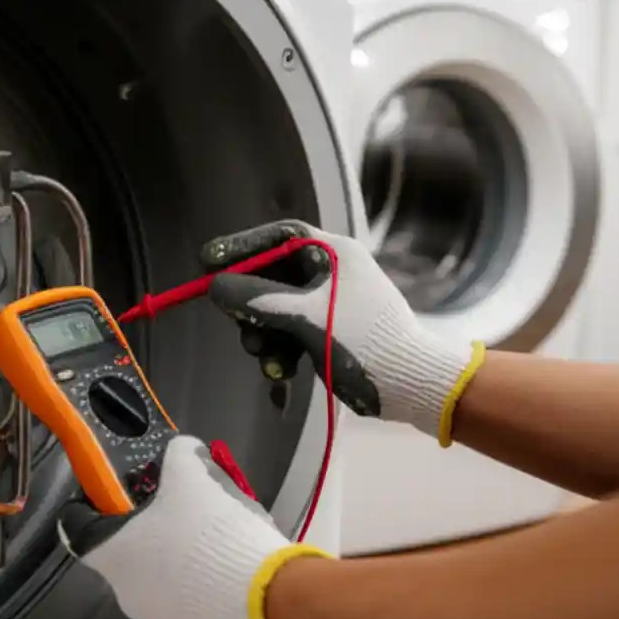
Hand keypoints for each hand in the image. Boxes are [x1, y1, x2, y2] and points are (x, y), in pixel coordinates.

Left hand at [57, 435, 331, 618]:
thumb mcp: (192, 476)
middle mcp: (124, 591)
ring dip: (179, 547)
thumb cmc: (209, 532)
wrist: (263, 598)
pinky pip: (187, 591)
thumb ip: (178, 455)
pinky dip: (201, 572)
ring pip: (159, 570)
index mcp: (111, 554)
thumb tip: (181, 450)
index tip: (118, 485)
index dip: (94, 498)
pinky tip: (229, 556)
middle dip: (151, 520)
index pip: (77, 523)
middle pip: (126, 545)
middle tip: (180, 500)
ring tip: (215, 527)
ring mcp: (156, 615)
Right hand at [199, 220, 483, 444]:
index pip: (278, 236)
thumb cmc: (364, 341)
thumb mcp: (305, 318)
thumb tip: (214, 287)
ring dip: (264, 335)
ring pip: (276, 309)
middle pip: (271, 276)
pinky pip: (290, 331)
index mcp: (334, 254)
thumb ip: (258, 300)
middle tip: (240, 328)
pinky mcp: (327, 330)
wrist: (411, 383)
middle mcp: (330, 272)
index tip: (208, 261)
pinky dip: (280, 350)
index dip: (240, 246)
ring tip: (266, 360)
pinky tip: (279, 373)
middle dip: (251, 307)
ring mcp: (329, 303)